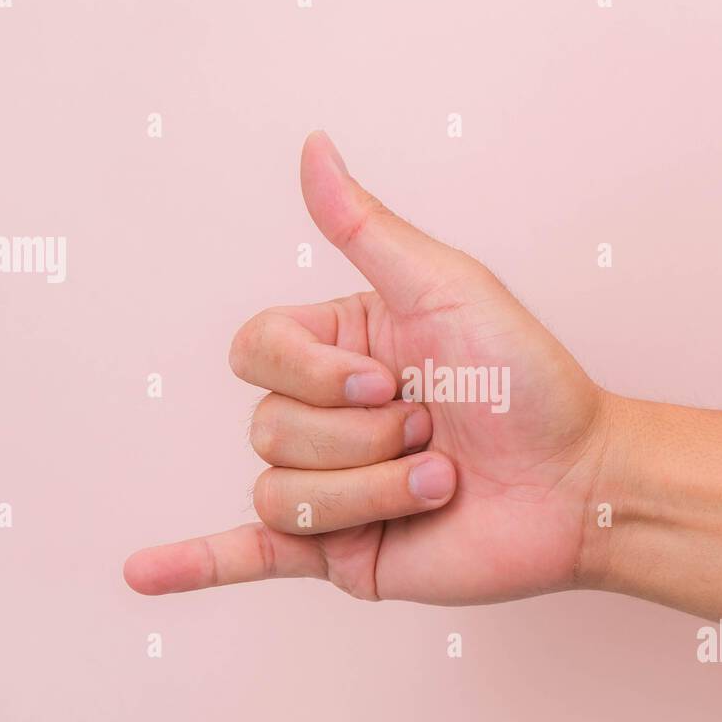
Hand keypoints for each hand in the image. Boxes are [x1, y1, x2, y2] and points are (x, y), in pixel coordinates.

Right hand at [124, 131, 612, 602]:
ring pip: (279, 491)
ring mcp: (331, 487)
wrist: (578, 483)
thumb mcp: (446, 289)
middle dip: (364, 436)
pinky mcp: (340, 551)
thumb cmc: (528, 382)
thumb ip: (365, 229)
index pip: (256, 351)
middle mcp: (326, 416)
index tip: (396, 377)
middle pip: (268, 426)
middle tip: (434, 431)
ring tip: (439, 482)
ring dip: (373, 488)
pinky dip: (195, 565)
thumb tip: (312, 149)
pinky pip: (252, 555)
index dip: (315, 372)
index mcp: (339, 350)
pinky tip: (143, 573)